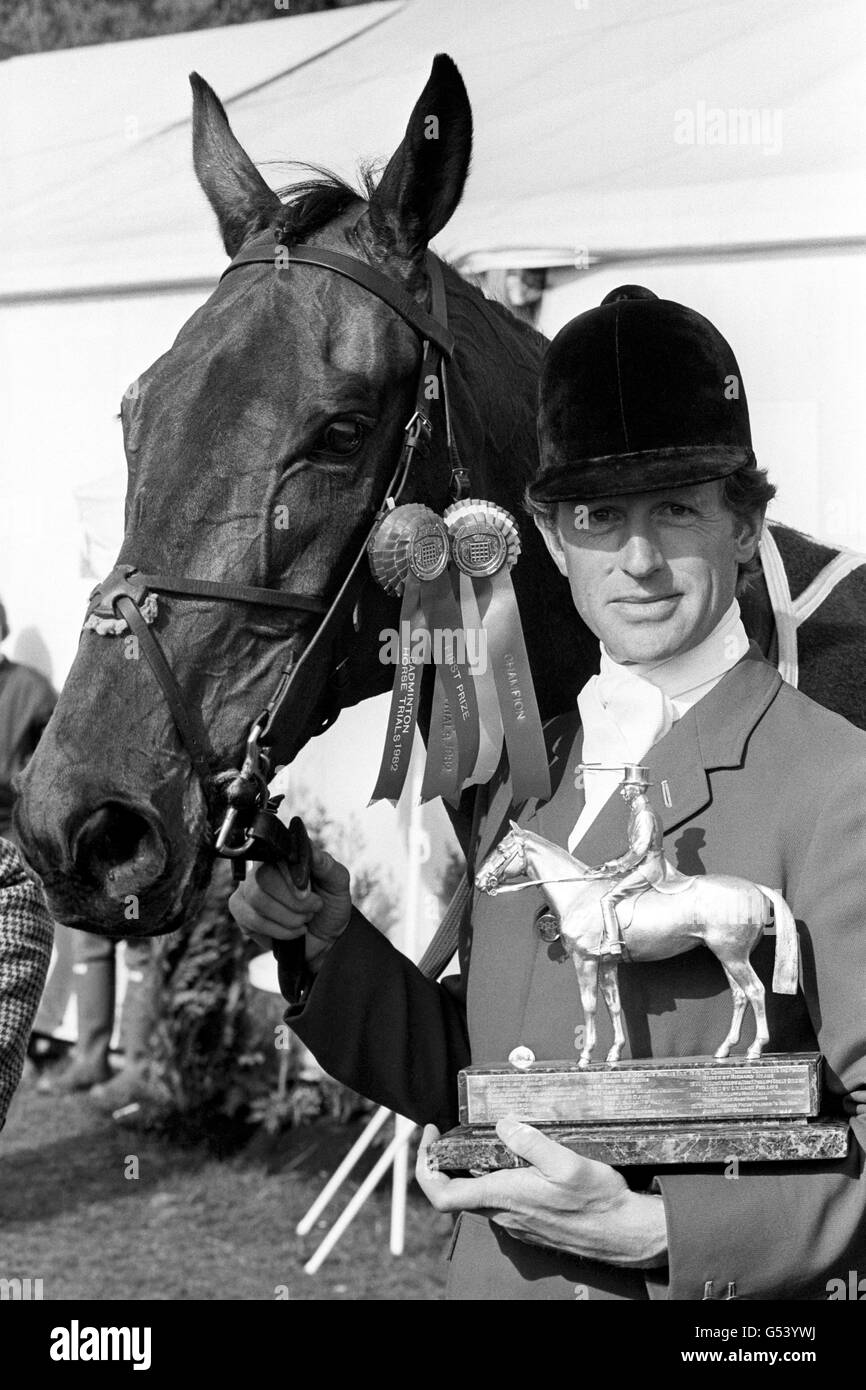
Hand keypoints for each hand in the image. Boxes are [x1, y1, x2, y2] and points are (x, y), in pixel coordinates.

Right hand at [228, 844, 351, 967]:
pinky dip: (279, 930)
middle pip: (261, 880)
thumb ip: (325, 864)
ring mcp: (247, 890)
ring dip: (288, 917)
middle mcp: (260, 870)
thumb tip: (308, 845)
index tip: (309, 892)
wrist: (326, 937)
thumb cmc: (330, 905)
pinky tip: (293, 932)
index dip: (289, 878)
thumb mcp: (337, 883)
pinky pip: (251, 920)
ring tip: (304, 920)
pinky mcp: (241, 913)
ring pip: (256, 900)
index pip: (273, 857)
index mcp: (282, 857)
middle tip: (313, 909)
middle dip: (292, 902)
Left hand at [416, 1119, 667, 1268]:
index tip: (429, 1138)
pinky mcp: (528, 1221)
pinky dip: (495, 1176)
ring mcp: (515, 1220)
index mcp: (504, 1197)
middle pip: (456, 1191)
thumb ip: (532, 1142)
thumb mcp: (567, 1163)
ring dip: (473, 1167)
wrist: (624, 1234)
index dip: (425, 1168)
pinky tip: (514, 1158)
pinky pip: (500, 1198)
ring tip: (485, 1137)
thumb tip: (503, 1125)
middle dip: (446, 1160)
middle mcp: (503, 1213)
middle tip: (450, 1131)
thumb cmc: (598, 1202)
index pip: (443, 1194)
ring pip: (479, 1193)